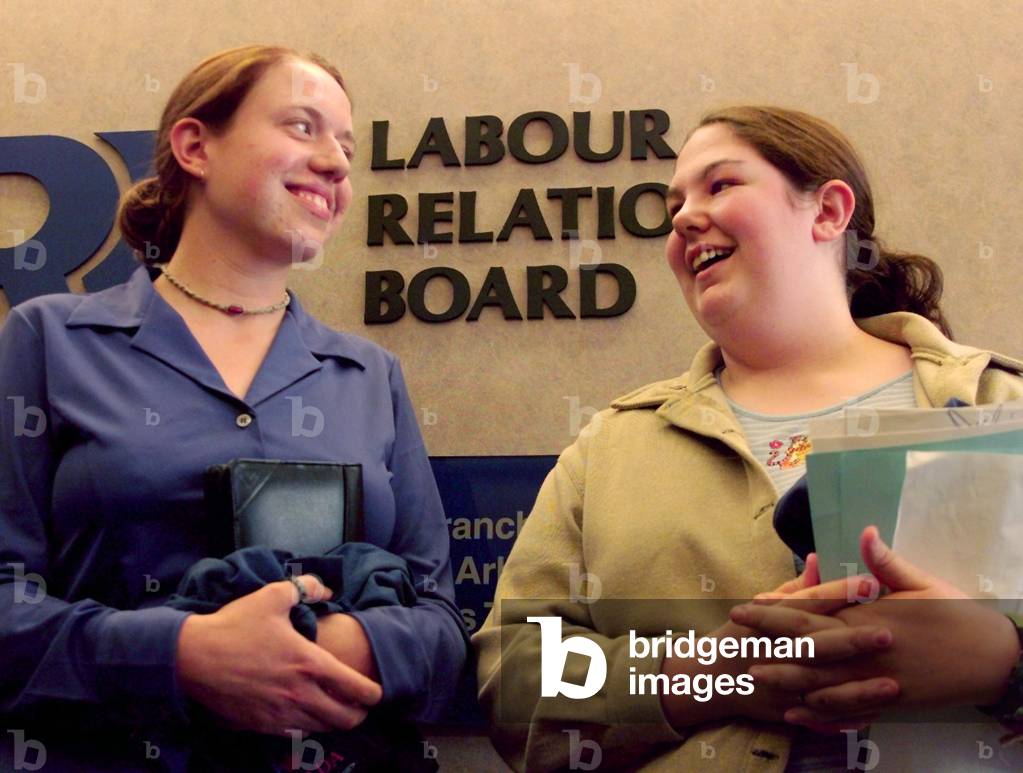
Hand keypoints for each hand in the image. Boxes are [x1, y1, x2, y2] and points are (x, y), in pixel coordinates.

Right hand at [176, 574, 382, 736]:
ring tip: (335, 711)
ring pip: (321, 730)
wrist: (192, 657)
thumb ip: (305, 588)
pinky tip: (305, 717)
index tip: (376, 692)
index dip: (372, 693)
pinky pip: (294, 735)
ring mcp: (279, 713)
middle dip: (358, 714)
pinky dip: (306, 729)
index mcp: (309, 663)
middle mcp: (299, 694)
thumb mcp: (272, 595)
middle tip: (359, 706)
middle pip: (344, 719)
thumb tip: (326, 589)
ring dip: (333, 723)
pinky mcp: (260, 725)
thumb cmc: (235, 625)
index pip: (355, 688)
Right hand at [727, 577, 895, 728]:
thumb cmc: (743, 636)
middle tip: (887, 634)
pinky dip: (845, 717)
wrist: (712, 677)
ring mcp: (780, 683)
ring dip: (856, 688)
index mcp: (772, 620)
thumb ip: (796, 588)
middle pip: (816, 645)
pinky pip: (819, 716)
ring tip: (892, 685)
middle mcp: (777, 650)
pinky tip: (874, 714)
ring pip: (821, 686)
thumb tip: (818, 559)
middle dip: (851, 641)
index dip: (838, 593)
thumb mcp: (762, 606)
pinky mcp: (786, 709)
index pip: (808, 604)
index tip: (871, 582)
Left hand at [750, 527, 1020, 728]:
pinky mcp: (890, 703)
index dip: (776, 611)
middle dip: (768, 644)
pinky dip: (821, 714)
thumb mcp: (924, 583)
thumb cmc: (959, 616)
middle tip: (732, 641)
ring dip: (786, 680)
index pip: (812, 613)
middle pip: (807, 649)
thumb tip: (865, 531)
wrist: (994, 659)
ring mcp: (876, 681)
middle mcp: (866, 652)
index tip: (747, 606)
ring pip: (822, 684)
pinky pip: (848, 712)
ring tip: (754, 677)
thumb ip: (887, 563)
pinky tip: (798, 715)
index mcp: (869, 619)